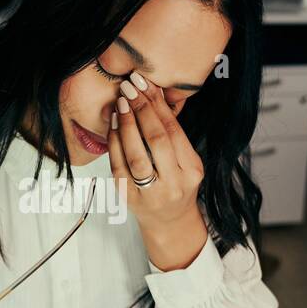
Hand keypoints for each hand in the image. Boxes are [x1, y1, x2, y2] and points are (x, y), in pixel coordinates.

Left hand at [107, 71, 208, 270]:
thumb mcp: (186, 162)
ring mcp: (150, 193)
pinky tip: (114, 124)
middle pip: (157, 140)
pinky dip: (115, 142)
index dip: (158, 106)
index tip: (147, 85)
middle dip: (142, 110)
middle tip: (131, 88)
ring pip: (136, 154)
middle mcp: (174, 184)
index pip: (174, 132)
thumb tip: (153, 94)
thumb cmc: (177, 186)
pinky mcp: (128, 198)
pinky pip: (119, 166)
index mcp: (192, 171)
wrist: (168, 222)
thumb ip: (173, 135)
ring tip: (121, 102)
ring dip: (127, 124)